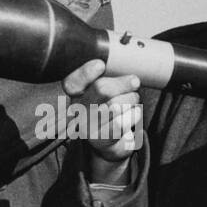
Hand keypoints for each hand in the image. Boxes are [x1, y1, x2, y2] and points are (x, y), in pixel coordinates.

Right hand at [61, 59, 143, 182]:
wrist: (109, 142)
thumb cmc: (108, 108)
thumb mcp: (102, 91)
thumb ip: (106, 76)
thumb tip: (120, 64)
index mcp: (75, 94)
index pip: (72, 82)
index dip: (85, 72)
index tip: (101, 65)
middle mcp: (77, 111)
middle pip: (100, 89)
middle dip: (122, 83)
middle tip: (134, 81)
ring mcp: (87, 127)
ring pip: (115, 106)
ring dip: (131, 99)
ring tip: (134, 98)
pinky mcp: (101, 141)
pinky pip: (122, 123)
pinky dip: (134, 114)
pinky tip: (134, 112)